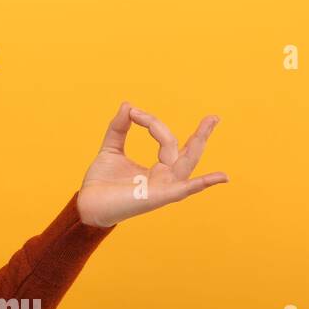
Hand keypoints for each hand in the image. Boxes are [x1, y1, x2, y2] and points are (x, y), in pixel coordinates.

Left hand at [76, 102, 228, 227]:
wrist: (87, 203)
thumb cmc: (101, 182)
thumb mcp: (111, 149)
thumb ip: (119, 128)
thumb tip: (128, 104)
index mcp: (159, 167)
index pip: (166, 138)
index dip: (150, 121)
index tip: (133, 111)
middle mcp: (166, 177)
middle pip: (186, 151)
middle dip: (201, 134)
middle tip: (214, 117)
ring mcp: (164, 187)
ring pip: (186, 163)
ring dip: (198, 143)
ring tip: (211, 123)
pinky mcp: (157, 197)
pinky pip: (183, 189)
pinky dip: (201, 183)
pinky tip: (221, 177)